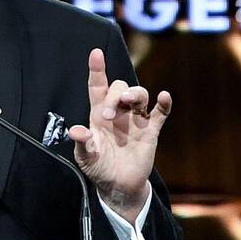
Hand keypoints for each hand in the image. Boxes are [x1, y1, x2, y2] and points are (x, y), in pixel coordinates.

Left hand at [68, 47, 170, 222]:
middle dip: (114, 95)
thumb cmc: (99, 168)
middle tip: (108, 116)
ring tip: (128, 102)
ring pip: (139, 95)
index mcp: (99, 115)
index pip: (97, 86)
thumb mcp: (85, 158)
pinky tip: (164, 97)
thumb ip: (82, 143)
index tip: (96, 53)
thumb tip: (76, 131)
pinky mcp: (151, 131)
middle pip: (119, 88)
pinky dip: (164, 104)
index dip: (97, 69)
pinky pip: (160, 113)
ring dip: (134, 94)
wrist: (119, 186)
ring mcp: (136, 120)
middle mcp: (118, 112)